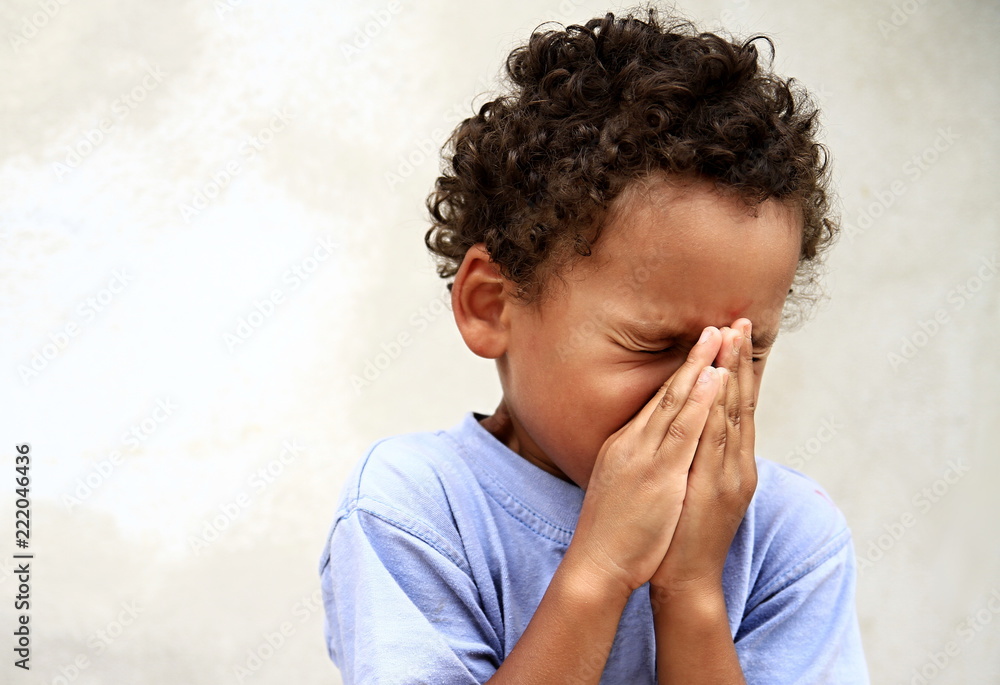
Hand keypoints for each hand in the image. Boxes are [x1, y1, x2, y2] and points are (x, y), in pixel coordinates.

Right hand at [563, 326, 727, 599]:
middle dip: (695, 356)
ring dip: (700, 366)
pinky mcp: (655, 473)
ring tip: (721, 336)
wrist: (597, 562)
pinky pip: (682, 430)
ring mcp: (642, 455)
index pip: (659, 400)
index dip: (683, 371)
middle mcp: (632, 442)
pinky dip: (699, 401)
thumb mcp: (620, 486)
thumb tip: (651, 453)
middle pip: (668, 391)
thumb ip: (635, 463)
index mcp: (626, 445)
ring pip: (676, 401)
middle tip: (717, 325)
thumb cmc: (612, 532)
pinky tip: (714, 378)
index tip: (703, 346)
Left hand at [648, 319, 757, 596]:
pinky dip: (717, 408)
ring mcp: (726, 474)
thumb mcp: (696, 487)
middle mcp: (734, 463)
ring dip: (732, 372)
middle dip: (739, 359)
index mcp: (730, 461)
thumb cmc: (684, 533)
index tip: (735, 332)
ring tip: (733, 335)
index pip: (735, 405)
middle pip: (738, 401)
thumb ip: (701, 457)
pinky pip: (715, 439)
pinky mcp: (714, 487)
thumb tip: (697, 431)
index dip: (736, 368)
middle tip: (741, 319)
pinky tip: (717, 381)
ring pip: (730, 413)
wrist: (686, 579)